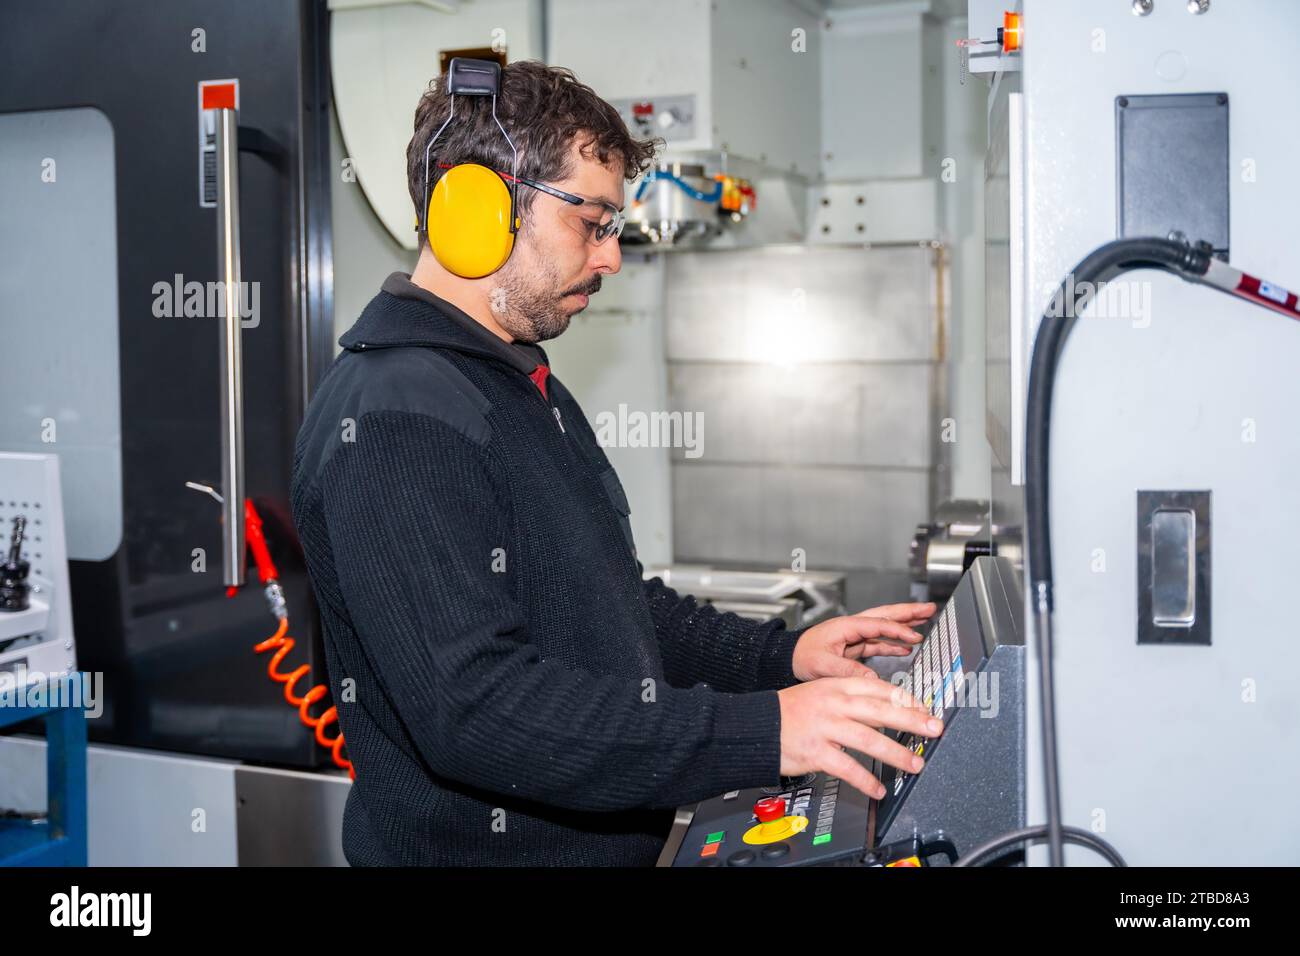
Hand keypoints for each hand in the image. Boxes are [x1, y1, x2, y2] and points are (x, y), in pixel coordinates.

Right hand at [776, 675, 942, 798]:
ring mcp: (825, 728)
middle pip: (881, 711)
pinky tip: (878, 789)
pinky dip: (866, 780)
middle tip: (934, 729)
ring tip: (915, 764)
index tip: (925, 709)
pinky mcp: (816, 752)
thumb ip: (852, 698)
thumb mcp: (822, 692)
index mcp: (837, 686)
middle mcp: (834, 704)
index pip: (879, 689)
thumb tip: (887, 707)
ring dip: (896, 754)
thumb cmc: (791, 710)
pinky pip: (847, 767)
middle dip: (912, 720)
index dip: (906, 699)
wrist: (757, 724)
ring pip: (869, 740)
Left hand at [791, 602, 935, 681]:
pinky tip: (907, 647)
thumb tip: (872, 679)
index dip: (898, 630)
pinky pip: (878, 642)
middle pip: (886, 616)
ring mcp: (855, 636)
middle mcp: (852, 627)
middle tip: (930, 608)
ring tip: (925, 621)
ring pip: (884, 626)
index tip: (915, 636)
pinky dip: (893, 643)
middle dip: (908, 612)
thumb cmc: (800, 656)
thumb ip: (847, 670)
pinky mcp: (854, 646)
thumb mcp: (822, 664)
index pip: (878, 624)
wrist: (788, 658)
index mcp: (846, 626)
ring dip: (905, 624)